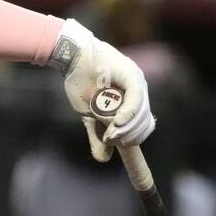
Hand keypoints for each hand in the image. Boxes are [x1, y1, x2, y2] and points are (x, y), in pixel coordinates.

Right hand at [47, 18, 154, 161]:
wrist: (70, 57)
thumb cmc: (79, 82)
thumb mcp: (88, 115)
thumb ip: (97, 135)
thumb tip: (103, 158)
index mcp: (133, 97)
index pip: (144, 124)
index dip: (134, 138)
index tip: (119, 145)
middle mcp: (139, 88)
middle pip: (145, 121)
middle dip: (129, 135)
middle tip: (110, 139)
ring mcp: (137, 80)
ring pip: (141, 114)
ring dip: (126, 128)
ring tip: (110, 133)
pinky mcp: (131, 75)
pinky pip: (136, 100)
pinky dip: (127, 115)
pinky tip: (117, 124)